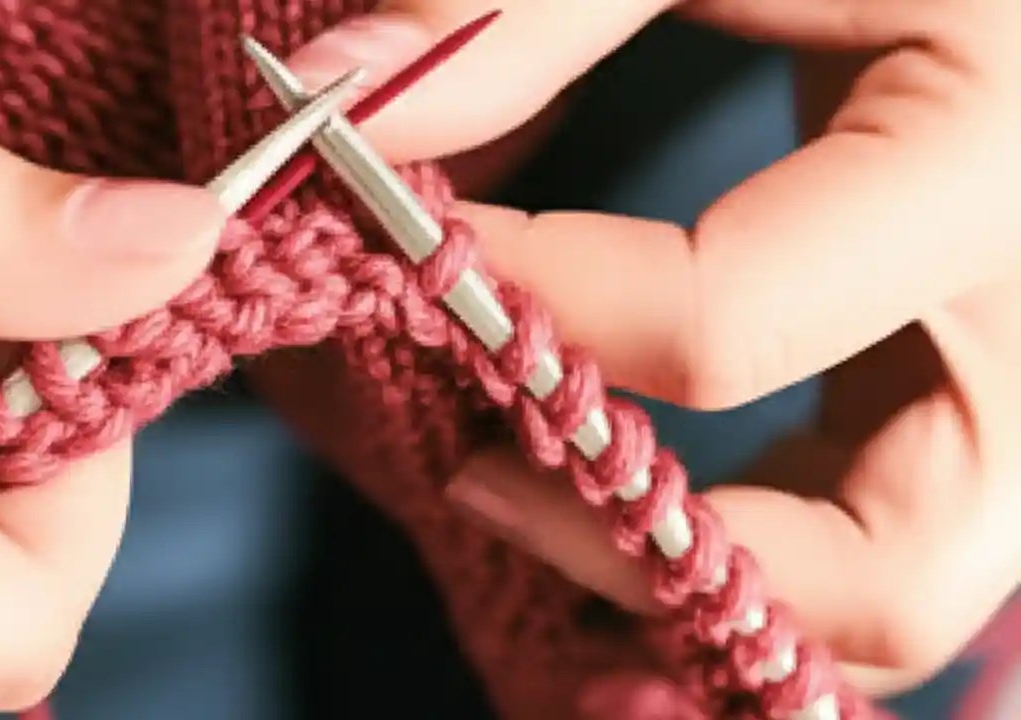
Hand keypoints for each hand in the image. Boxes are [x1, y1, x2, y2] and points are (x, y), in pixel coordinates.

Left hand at [286, 0, 1020, 695]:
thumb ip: (531, 4)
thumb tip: (342, 92)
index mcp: (986, 159)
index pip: (725, 322)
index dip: (537, 312)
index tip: (416, 257)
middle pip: (881, 564)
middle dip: (653, 548)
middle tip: (484, 471)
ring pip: (892, 584)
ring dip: (712, 577)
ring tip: (552, 491)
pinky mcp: (976, 378)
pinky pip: (881, 531)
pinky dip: (760, 547)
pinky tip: (646, 485)